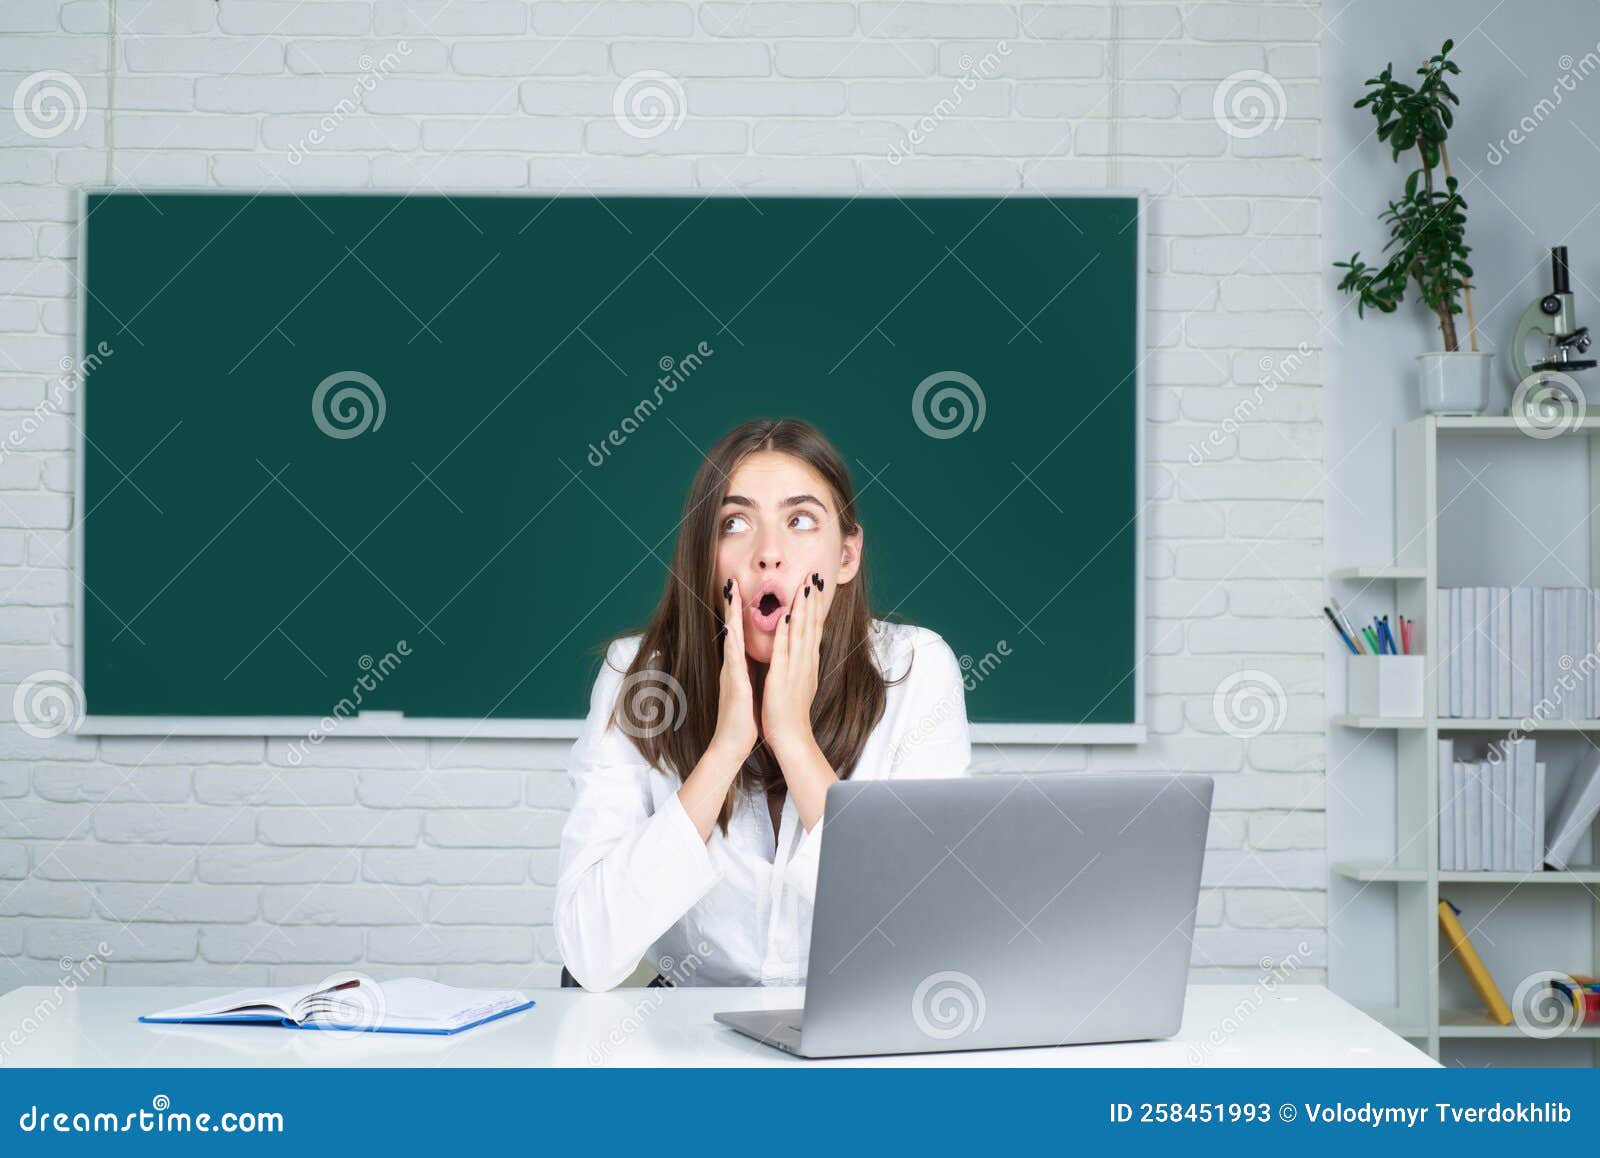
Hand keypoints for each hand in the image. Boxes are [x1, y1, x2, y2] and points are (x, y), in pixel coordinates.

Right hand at [710, 577, 757, 761]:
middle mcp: (732, 666)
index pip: (740, 632)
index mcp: (739, 665)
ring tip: (730, 596)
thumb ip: (747, 669)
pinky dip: (734, 645)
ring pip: (731, 639)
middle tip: (732, 581)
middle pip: (732, 630)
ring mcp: (731, 674)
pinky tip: (733, 632)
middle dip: (733, 606)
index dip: (741, 611)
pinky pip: (733, 662)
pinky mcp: (734, 686)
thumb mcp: (748, 686)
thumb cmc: (742, 717)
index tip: (742, 589)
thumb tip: (753, 655)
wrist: (733, 743)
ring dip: (730, 618)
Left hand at [761, 570, 834, 756]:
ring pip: (801, 632)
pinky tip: (787, 615)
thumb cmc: (792, 713)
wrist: (792, 737)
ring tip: (805, 585)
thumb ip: (802, 665)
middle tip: (815, 575)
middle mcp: (806, 661)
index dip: (815, 606)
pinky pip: (785, 649)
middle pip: (812, 624)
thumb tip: (806, 653)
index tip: (815, 586)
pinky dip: (786, 631)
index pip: (814, 628)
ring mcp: (796, 668)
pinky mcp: (782, 676)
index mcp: (808, 662)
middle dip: (812, 599)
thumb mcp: (800, 683)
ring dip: (803, 608)